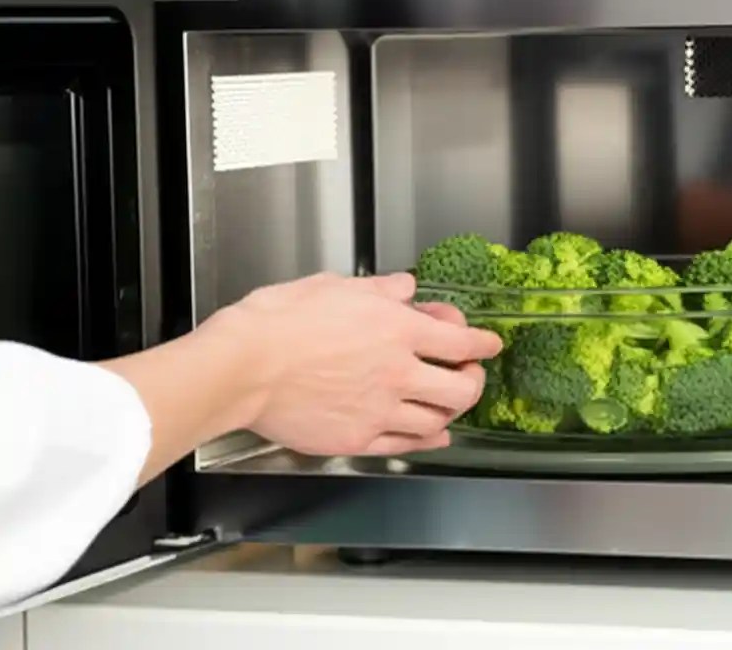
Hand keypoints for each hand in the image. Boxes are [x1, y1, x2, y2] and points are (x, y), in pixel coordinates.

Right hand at [198, 272, 502, 455]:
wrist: (242, 367)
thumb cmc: (279, 322)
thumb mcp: (335, 286)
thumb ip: (380, 289)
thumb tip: (405, 288)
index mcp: (398, 328)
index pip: (460, 340)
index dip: (483, 343)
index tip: (489, 344)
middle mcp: (398, 372)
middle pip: (462, 387)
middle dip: (475, 380)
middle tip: (470, 375)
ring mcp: (380, 410)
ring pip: (439, 420)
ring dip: (452, 411)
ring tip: (450, 404)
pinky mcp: (359, 439)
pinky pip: (406, 445)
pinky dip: (428, 440)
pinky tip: (433, 435)